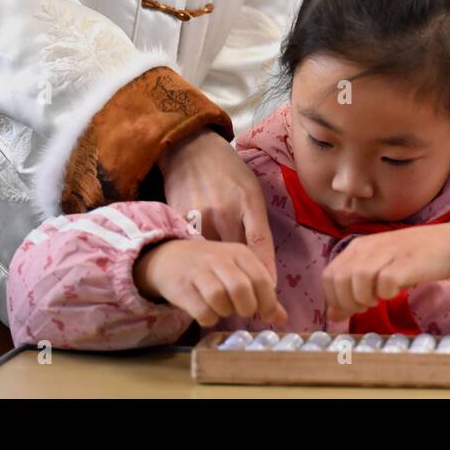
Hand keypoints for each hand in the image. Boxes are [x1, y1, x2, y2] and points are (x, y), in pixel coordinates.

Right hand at [133, 239, 285, 327]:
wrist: (168, 257)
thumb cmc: (210, 268)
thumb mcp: (238, 271)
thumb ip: (260, 293)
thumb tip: (281, 318)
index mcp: (239, 252)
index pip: (262, 278)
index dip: (268, 302)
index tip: (266, 314)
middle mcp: (219, 259)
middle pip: (241, 289)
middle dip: (247, 308)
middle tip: (243, 311)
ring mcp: (198, 272)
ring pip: (219, 299)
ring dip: (225, 312)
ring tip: (223, 309)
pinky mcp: (181, 287)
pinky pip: (201, 311)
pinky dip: (208, 319)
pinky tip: (208, 314)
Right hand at [159, 128, 276, 280]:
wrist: (190, 147)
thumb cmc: (228, 170)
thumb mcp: (251, 189)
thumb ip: (257, 222)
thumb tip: (264, 262)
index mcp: (247, 200)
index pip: (260, 241)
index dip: (266, 269)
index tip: (271, 291)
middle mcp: (224, 210)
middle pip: (236, 255)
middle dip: (244, 280)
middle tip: (252, 302)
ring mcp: (199, 215)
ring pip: (212, 256)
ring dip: (220, 277)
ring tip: (229, 295)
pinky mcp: (178, 219)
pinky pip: (192, 250)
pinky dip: (200, 265)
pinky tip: (204, 275)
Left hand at [322, 223, 449, 321]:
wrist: (448, 242)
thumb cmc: (410, 258)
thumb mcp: (377, 269)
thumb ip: (353, 289)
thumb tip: (332, 315)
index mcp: (358, 247)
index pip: (328, 277)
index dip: (335, 299)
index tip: (352, 307)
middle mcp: (369, 247)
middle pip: (339, 280)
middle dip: (348, 302)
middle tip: (367, 306)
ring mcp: (388, 253)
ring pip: (358, 279)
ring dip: (365, 298)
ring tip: (380, 299)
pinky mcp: (407, 262)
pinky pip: (386, 282)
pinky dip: (386, 293)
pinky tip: (395, 292)